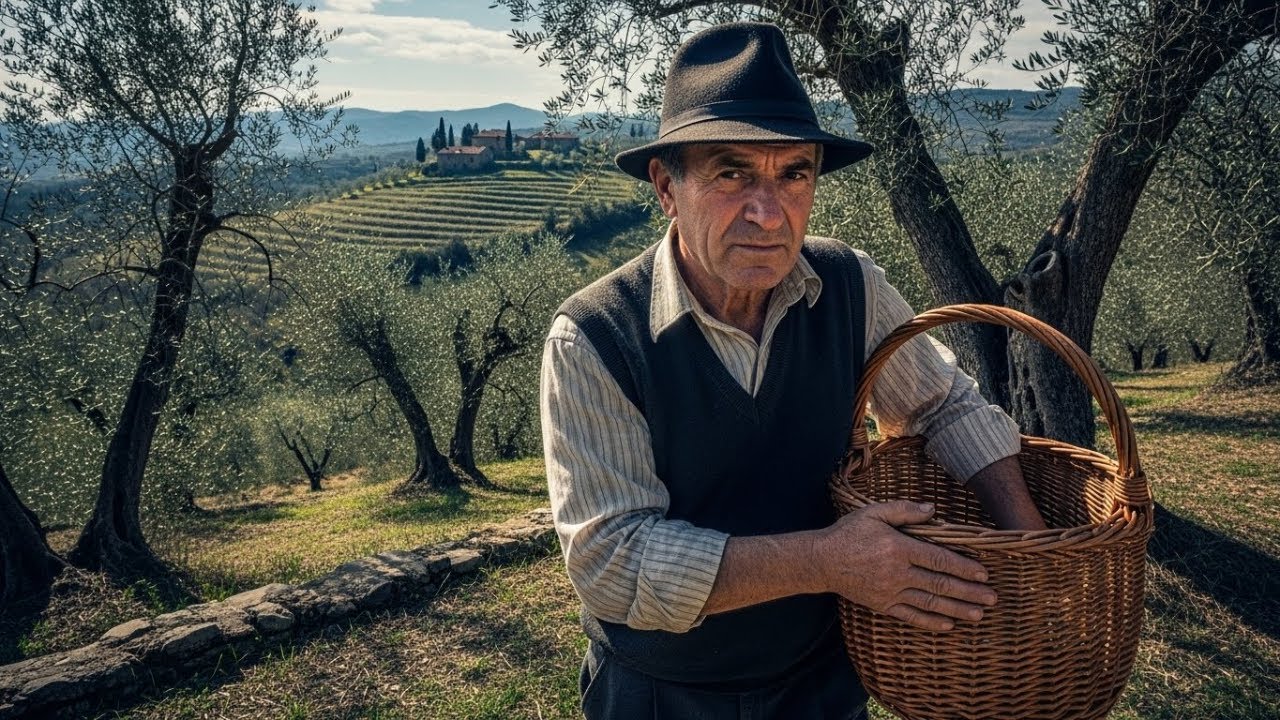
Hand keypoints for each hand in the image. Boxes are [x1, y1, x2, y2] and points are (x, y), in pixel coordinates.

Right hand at [814, 501, 995, 630]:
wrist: (821, 561)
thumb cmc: (848, 533)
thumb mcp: (874, 512)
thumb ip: (904, 510)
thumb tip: (932, 510)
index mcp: (898, 548)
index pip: (938, 559)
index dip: (963, 567)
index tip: (983, 573)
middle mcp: (897, 573)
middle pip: (940, 584)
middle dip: (969, 592)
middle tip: (992, 597)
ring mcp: (890, 592)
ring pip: (930, 603)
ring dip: (957, 610)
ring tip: (979, 614)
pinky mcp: (882, 605)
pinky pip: (911, 616)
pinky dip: (931, 622)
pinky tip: (948, 625)